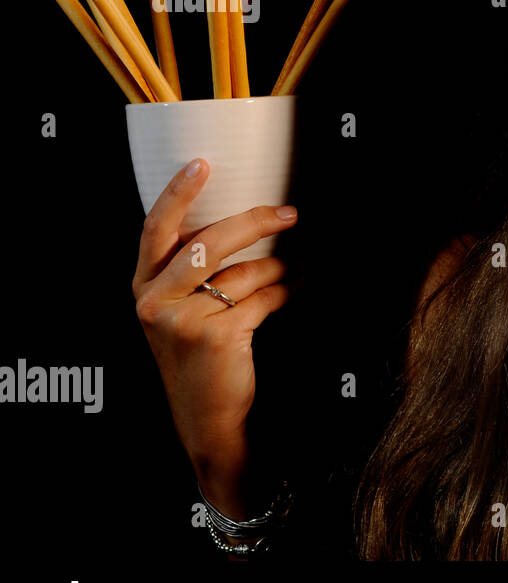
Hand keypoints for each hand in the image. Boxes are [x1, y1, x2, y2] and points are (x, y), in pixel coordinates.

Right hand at [130, 158, 298, 511]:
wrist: (206, 418)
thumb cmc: (200, 356)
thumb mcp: (184, 310)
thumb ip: (197, 270)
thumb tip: (246, 221)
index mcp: (144, 287)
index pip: (156, 229)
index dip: (178, 193)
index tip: (202, 164)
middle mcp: (155, 302)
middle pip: (208, 243)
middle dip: (254, 222)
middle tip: (289, 213)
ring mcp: (183, 321)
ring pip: (245, 273)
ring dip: (276, 270)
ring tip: (287, 274)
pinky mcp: (215, 337)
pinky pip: (263, 299)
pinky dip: (281, 295)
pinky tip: (285, 297)